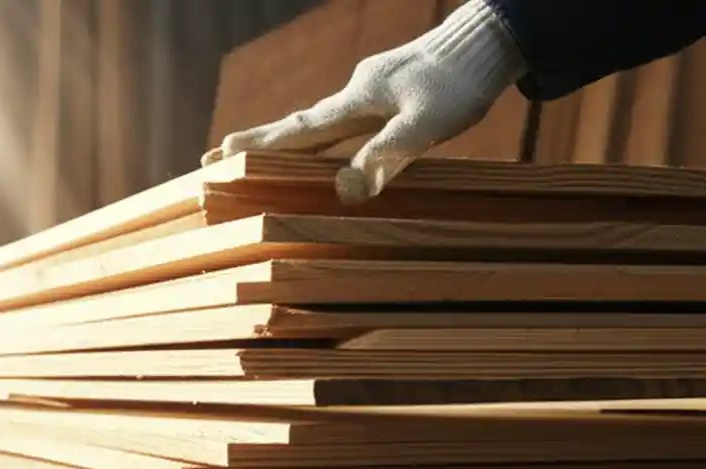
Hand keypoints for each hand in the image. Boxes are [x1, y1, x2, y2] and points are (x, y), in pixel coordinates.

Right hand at [204, 0, 525, 202]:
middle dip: (256, 142)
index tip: (216, 157)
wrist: (492, 39)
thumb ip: (384, 157)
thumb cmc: (461, 84)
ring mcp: (372, 88)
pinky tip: (328, 138)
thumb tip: (342, 191)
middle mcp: (355, 93)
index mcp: (356, 101)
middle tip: (214, 156)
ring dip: (287, 138)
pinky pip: (343, 116)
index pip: (296, 131)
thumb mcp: (425, 127)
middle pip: (297, 124)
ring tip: (258, 150)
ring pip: (320, 120)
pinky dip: (320, 132)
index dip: (257, 147)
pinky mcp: (389, 88)